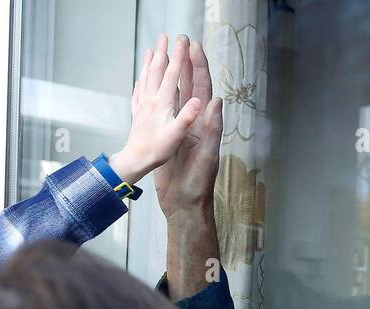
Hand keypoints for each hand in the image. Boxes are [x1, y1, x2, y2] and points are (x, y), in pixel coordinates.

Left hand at [107, 34, 204, 186]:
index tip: (183, 40)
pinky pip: (138, 93)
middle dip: (162, 52)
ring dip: (149, 63)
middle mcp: (151, 99)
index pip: (173, 73)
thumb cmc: (158, 150)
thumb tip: (199, 100)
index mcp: (163, 102)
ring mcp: (142, 105)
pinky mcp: (137, 113)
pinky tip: (139, 79)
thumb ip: (187, 116)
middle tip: (164, 37)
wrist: (136, 160)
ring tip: (150, 50)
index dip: (179, 55)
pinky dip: (140, 82)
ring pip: (145, 78)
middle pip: (157, 70)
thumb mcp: (177, 135)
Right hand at [154, 36, 222, 219]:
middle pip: (191, 88)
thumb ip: (212, 129)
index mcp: (205, 126)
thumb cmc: (198, 185)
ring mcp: (182, 131)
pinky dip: (161, 98)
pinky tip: (154, 89)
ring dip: (173, 77)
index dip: (200, 68)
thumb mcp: (207, 156)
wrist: (184, 205)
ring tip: (166, 57)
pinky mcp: (170, 139)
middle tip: (181, 42)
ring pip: (178, 97)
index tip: (194, 47)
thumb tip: (216, 100)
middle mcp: (195, 125)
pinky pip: (166, 113)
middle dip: (187, 64)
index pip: (203, 90)